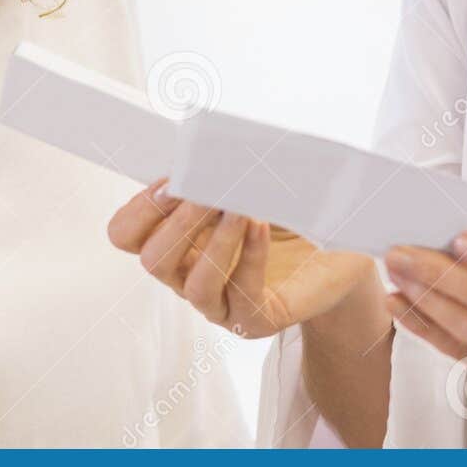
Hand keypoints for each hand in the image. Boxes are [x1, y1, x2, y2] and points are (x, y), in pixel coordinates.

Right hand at [106, 179, 375, 338]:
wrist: (339, 252)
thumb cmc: (290, 212)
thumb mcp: (254, 182)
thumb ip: (223, 170)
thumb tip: (207, 148)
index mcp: (176, 239)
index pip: (126, 234)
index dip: (140, 206)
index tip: (171, 177)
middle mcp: (188, 274)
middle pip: (151, 259)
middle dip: (174, 221)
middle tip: (203, 191)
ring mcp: (221, 303)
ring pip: (192, 286)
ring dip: (214, 243)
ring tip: (238, 209)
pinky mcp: (256, 318)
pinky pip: (242, 294)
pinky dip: (249, 256)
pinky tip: (261, 226)